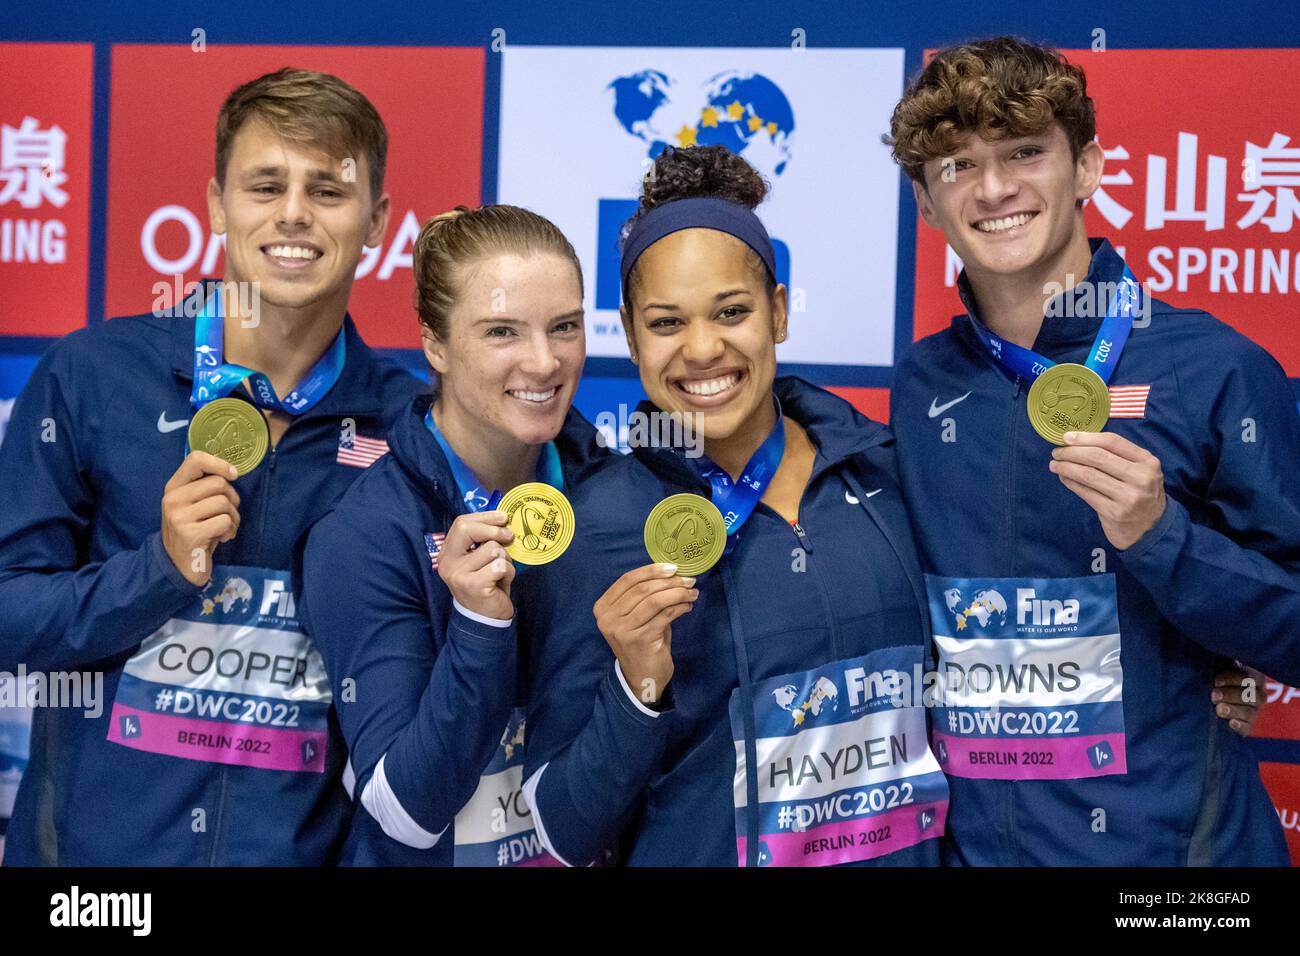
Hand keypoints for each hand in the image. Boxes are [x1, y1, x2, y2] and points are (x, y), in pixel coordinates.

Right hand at [161, 451, 241, 586]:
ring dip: (233, 518)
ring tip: (225, 529)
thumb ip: (205, 487)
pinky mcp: (190, 535)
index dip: (219, 463)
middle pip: (218, 483)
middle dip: (232, 499)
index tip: (233, 475)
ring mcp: (179, 517)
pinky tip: (221, 539)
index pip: (195, 459)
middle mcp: (172, 499)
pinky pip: (225, 521)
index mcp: (173, 487)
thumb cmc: (194, 531)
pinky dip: (230, 531)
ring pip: (224, 503)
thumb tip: (232, 471)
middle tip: (228, 514)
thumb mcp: (193, 505)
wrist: (178, 566)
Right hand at [438, 511, 516, 620]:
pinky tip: (502, 583)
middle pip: (468, 529)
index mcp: (447, 553)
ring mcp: (459, 574)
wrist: (484, 620)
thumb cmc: (486, 585)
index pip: (461, 523)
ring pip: (492, 548)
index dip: (485, 517)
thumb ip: (484, 541)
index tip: (503, 517)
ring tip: (500, 572)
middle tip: (509, 536)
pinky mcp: (474, 585)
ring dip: (505, 559)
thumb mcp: (480, 560)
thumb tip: (503, 519)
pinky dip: (509, 573)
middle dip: (494, 529)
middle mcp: (448, 563)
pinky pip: (500, 566)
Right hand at [593, 563, 698, 704]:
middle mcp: (608, 619)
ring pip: (655, 600)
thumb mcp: (636, 616)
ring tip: (692, 592)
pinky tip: (688, 606)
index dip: (650, 570)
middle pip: (642, 589)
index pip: (627, 580)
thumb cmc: (642, 642)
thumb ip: (644, 596)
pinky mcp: (640, 640)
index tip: (672, 567)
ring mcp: (622, 630)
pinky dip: (679, 606)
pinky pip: (664, 614)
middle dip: (669, 581)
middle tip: (689, 580)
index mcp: (603, 608)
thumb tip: (670, 573)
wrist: (642, 678)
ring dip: (678, 593)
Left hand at [1049, 431, 1166, 549]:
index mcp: (1147, 461)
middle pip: (1097, 457)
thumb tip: (1077, 441)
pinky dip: (1071, 483)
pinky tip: (1064, 478)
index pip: (1112, 442)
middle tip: (1056, 452)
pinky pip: (1086, 493)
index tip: (1066, 437)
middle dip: (1072, 452)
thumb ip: (1116, 456)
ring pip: (1089, 475)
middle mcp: (1141, 477)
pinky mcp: (1115, 513)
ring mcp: (1128, 497)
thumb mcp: (1139, 471)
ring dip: (1067, 467)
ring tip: (1054, 465)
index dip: (1086, 437)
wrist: (1150, 529)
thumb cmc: (1138, 493)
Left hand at [1213, 665, 1264, 736]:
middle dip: (1231, 695)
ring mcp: (1253, 711)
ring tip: (1219, 709)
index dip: (1232, 679)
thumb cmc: (1211, 676)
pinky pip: (1247, 728)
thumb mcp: (1216, 665)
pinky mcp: (1246, 726)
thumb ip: (1218, 661)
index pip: (1247, 677)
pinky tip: (1231, 723)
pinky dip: (1240, 726)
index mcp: (1251, 675)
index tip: (1216, 681)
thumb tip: (1207, 646)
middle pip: (1251, 695)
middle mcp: (1256, 693)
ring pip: (1250, 712)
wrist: (1206, 697)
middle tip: (1213, 695)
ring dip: (1234, 710)